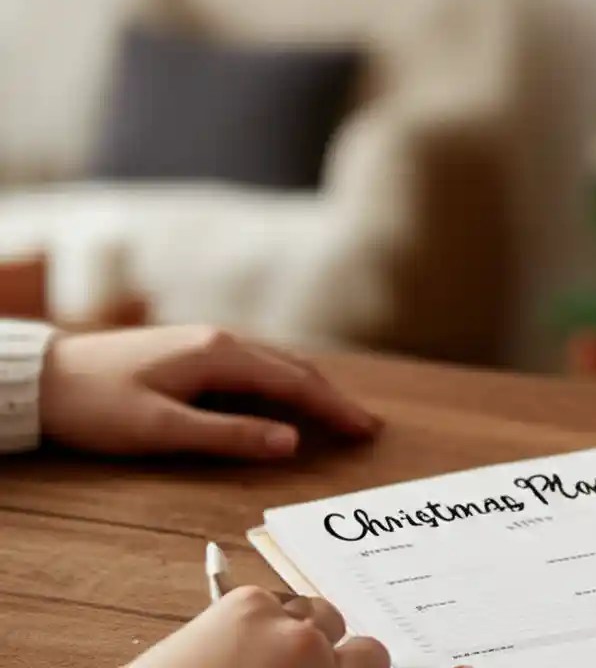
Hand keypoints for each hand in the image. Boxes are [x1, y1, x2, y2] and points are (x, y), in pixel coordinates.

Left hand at [40, 325, 381, 458]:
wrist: (42, 376)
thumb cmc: (96, 404)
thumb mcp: (162, 429)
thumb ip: (230, 435)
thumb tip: (291, 442)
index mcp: (220, 354)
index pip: (295, 382)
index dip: (334, 407)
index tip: (366, 429)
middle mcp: (221, 341)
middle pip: (293, 369)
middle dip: (332, 398)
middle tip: (366, 425)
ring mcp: (207, 343)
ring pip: (275, 365)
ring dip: (310, 390)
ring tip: (339, 413)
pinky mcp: (193, 352)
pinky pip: (254, 367)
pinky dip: (283, 384)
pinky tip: (287, 398)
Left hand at [130, 586, 389, 667]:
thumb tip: (340, 663)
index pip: (373, 654)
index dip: (355, 665)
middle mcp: (308, 641)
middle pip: (340, 626)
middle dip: (326, 645)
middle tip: (298, 666)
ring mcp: (274, 616)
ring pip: (307, 608)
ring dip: (294, 627)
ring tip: (264, 655)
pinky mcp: (242, 600)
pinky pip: (273, 600)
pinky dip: (262, 618)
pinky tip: (239, 645)